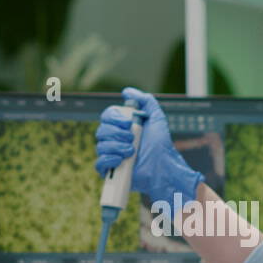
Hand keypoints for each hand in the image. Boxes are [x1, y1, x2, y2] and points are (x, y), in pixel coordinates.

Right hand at [94, 87, 203, 207]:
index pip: (107, 116)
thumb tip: (128, 91)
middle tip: (132, 139)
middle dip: (117, 134)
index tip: (128, 122)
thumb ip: (146, 101)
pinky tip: (121, 160)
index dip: (115, 117)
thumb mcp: (157, 118)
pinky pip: (99, 163)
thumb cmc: (161, 146)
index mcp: (123, 127)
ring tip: (132, 152)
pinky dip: (109, 159)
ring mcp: (111, 155)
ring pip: (100, 146)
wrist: (163, 168)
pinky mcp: (110, 170)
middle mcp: (115, 140)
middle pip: (101, 130)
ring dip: (117, 147)